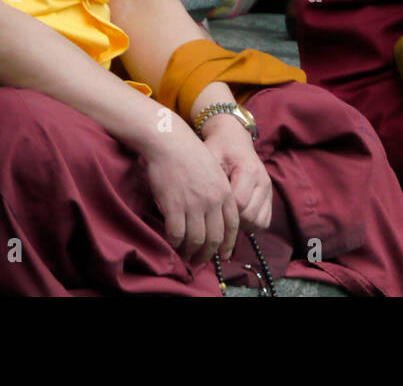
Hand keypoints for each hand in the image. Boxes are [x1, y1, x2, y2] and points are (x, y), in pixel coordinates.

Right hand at [141, 125, 239, 263]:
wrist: (170, 142)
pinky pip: (177, 234)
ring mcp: (194, 204)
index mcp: (225, 192)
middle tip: (201, 261)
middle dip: (209, 253)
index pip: (233, 225)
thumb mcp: (214, 172)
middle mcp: (213, 201)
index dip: (229, 243)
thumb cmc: (190, 155)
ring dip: (191, 252)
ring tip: (186, 257)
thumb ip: (219, 193)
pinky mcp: (174, 206)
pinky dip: (175, 243)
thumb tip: (215, 216)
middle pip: (216, 237)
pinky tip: (172, 245)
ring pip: (196, 240)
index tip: (224, 254)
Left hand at [201, 113, 272, 231]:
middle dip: (229, 222)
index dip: (221, 212)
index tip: (206, 212)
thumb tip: (194, 207)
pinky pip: (263, 222)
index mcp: (249, 170)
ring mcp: (268, 190)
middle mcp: (263, 181)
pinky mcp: (269, 197)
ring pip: (258, 223)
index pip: (238, 203)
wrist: (234, 140)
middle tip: (212, 218)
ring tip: (224, 218)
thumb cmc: (218, 150)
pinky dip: (250, 225)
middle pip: (249, 216)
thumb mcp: (209, 158)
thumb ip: (206, 180)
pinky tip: (235, 218)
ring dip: (241, 226)